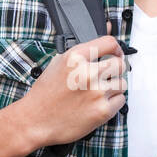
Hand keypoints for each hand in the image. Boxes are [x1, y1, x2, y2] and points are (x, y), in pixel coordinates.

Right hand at [17, 18, 128, 147]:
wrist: (35, 121)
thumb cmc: (44, 94)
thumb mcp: (58, 64)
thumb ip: (82, 52)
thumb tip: (106, 35)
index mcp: (75, 57)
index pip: (110, 43)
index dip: (116, 48)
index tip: (116, 53)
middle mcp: (88, 73)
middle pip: (120, 64)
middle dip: (116, 69)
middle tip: (107, 76)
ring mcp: (97, 92)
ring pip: (122, 83)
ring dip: (114, 87)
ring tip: (98, 93)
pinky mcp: (102, 111)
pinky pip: (120, 101)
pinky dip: (113, 102)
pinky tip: (98, 103)